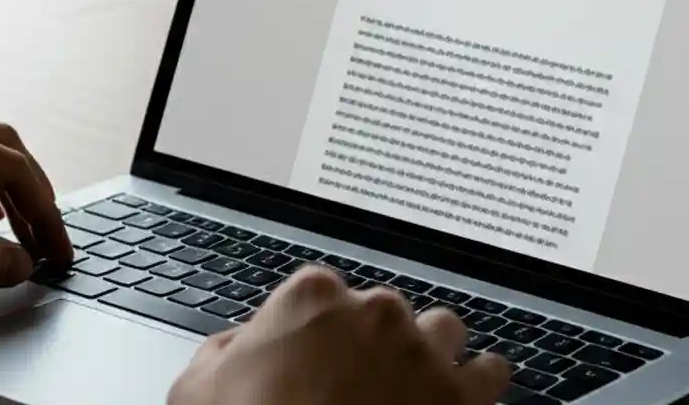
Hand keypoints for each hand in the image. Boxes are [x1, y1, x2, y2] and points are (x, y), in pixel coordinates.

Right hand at [169, 267, 510, 404]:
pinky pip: (491, 372)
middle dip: (377, 343)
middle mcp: (375, 312)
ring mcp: (423, 351)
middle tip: (359, 384)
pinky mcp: (460, 395)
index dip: (320, 329)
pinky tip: (462, 399)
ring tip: (417, 385)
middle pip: (387, 313)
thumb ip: (223, 351)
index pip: (325, 293)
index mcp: (313, 296)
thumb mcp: (197, 388)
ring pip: (444, 332)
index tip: (315, 357)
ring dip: (434, 353)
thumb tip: (238, 346)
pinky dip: (479, 384)